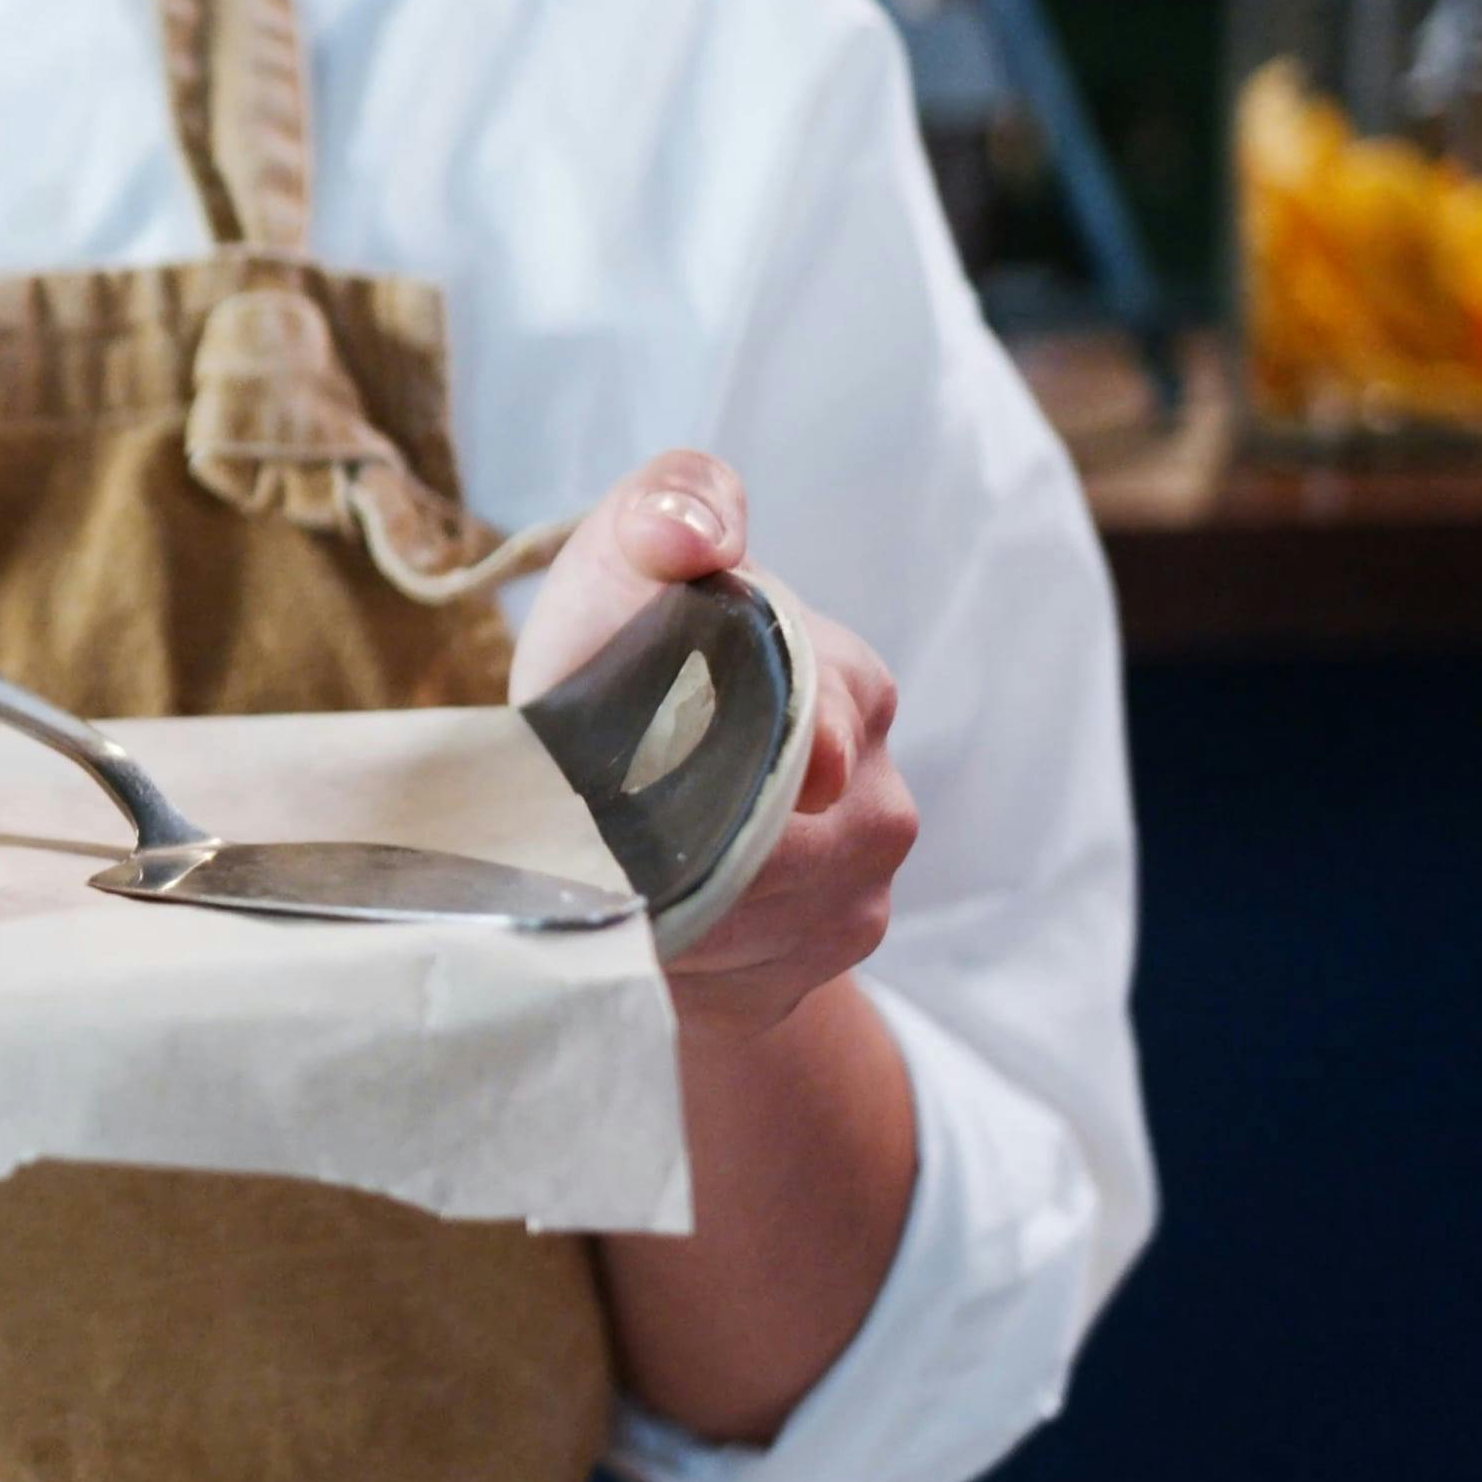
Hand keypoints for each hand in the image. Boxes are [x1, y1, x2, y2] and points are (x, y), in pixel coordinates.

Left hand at [511, 450, 920, 1039]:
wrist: (616, 787)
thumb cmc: (617, 654)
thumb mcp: (621, 565)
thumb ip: (665, 508)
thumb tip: (701, 536)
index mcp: (848, 684)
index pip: (816, 740)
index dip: (723, 768)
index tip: (649, 781)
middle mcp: (879, 787)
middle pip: (789, 849)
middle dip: (684, 847)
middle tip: (602, 835)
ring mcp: (869, 877)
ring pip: (768, 920)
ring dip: (678, 904)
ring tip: (619, 869)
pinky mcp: (836, 948)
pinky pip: (759, 973)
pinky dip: (691, 956)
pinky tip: (657, 920)